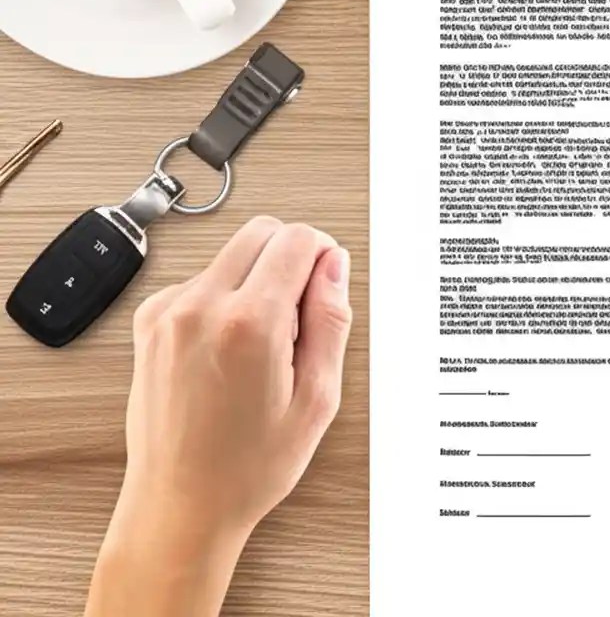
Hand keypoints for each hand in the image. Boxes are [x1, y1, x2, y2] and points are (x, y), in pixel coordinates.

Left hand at [87, 216, 352, 616]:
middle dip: (290, 257)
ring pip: (230, 255)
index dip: (323, 254)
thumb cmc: (247, 466)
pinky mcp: (149, 323)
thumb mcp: (317, 398)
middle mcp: (201, 307)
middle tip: (302, 312)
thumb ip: (330, 321)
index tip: (328, 281)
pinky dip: (223, 299)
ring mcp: (168, 313)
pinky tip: (233, 350)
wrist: (181, 503)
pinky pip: (200, 282)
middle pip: (260, 232)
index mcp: (249, 323)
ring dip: (256, 279)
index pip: (296, 240)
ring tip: (265, 344)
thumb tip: (333, 268)